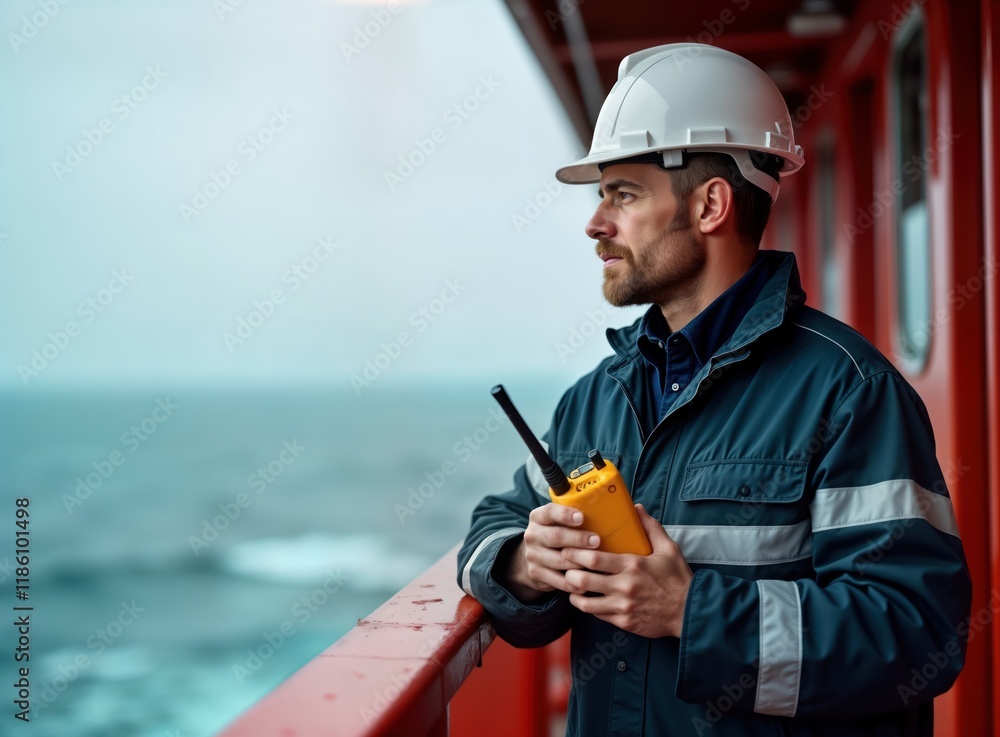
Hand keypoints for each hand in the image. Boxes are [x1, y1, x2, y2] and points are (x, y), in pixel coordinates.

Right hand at [501, 502, 601, 601]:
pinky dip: (573, 583)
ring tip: (596, 563)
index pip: (549, 512)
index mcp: (538, 517)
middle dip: (578, 539)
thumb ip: (572, 519)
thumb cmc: (556, 535)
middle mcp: (532, 535)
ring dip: (579, 563)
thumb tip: (604, 515)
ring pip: (559, 560)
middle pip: (556, 536)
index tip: (581, 518)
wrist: (533, 558)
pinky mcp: (535, 573)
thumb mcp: (557, 522)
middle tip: (596, 541)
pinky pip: (558, 580)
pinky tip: (587, 585)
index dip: (565, 514)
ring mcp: (532, 555)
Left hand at [561, 504, 692, 637]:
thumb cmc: (678, 579)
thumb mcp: (668, 549)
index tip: (567, 549)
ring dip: (574, 594)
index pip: (593, 558)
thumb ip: (650, 527)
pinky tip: (588, 599)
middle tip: (566, 567)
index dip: (575, 553)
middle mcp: (624, 586)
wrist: (689, 611)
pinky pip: (598, 615)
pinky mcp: (624, 622)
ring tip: (572, 586)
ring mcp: (623, 607)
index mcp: (632, 565)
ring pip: (585, 603)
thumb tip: (637, 507)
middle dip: (569, 573)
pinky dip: (589, 607)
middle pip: (583, 581)